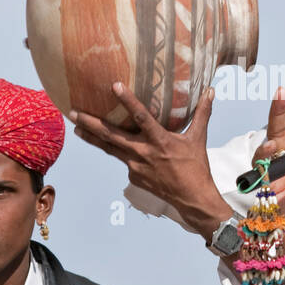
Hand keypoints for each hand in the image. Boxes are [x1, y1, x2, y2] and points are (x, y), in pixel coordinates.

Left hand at [71, 83, 230, 240]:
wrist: (192, 199)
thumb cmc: (196, 168)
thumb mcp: (198, 139)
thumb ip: (202, 114)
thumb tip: (211, 91)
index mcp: (160, 141)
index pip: (141, 116)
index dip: (128, 100)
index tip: (114, 86)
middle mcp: (144, 153)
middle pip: (112, 136)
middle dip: (91, 123)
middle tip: (73, 112)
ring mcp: (136, 166)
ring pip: (110, 148)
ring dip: (92, 138)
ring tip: (76, 128)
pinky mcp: (133, 176)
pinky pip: (122, 159)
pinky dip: (115, 150)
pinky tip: (107, 144)